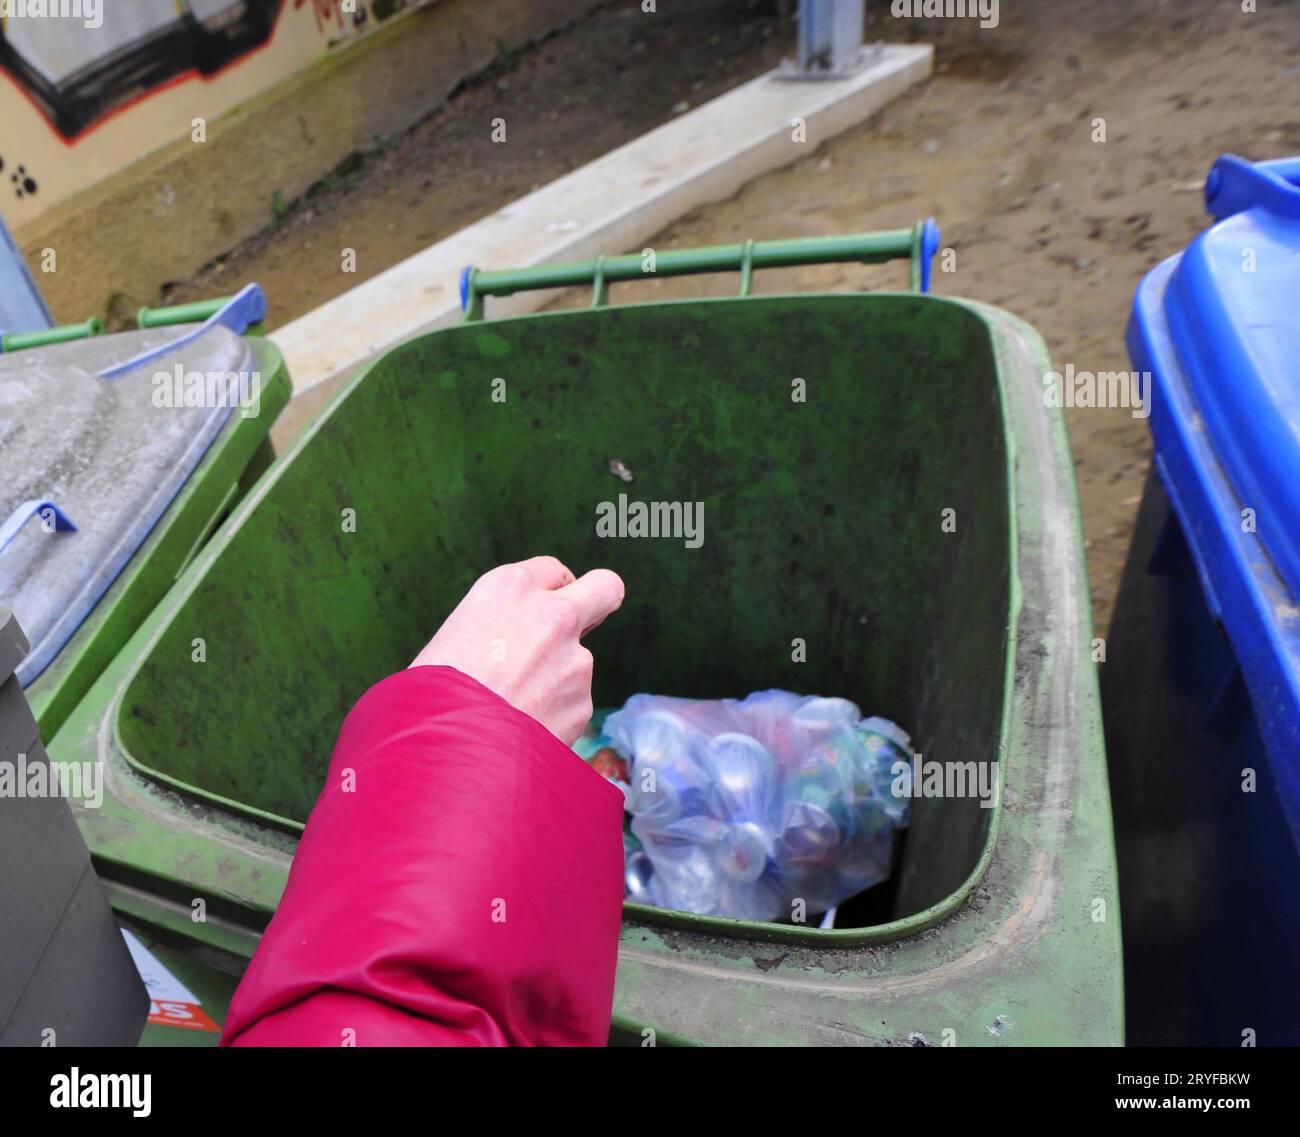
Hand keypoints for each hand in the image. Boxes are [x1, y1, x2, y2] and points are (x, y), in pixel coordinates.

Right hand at [410, 556, 624, 745]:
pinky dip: (552, 717)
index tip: (539, 612)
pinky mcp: (583, 701)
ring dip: (555, 681)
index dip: (549, 594)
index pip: (553, 571)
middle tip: (587, 622)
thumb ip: (500, 625)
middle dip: (599, 604)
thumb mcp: (454, 636)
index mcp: (508, 587)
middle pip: (605, 588)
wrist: (440, 757)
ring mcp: (574, 658)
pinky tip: (519, 730)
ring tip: (507, 709)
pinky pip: (572, 703)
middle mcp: (551, 614)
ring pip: (578, 661)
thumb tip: (520, 639)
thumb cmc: (428, 696)